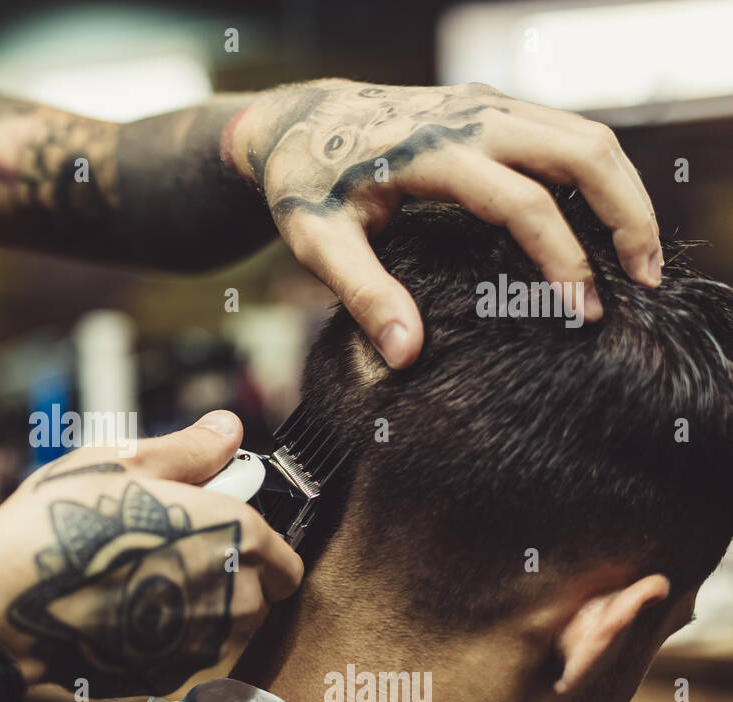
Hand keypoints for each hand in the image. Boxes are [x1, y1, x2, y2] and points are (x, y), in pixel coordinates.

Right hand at [0, 411, 303, 697]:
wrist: (0, 602)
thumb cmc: (60, 523)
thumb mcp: (122, 463)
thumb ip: (190, 450)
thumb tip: (229, 430)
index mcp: (235, 534)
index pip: (285, 555)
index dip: (253, 541)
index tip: (215, 531)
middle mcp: (232, 597)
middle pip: (259, 596)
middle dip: (229, 576)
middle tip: (168, 551)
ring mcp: (200, 646)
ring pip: (225, 631)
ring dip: (201, 610)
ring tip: (139, 582)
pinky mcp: (166, 679)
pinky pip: (185, 657)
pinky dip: (165, 641)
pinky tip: (120, 615)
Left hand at [223, 79, 661, 367]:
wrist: (299, 120)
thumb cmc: (305, 185)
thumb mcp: (317, 243)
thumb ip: (362, 295)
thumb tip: (407, 355)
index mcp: (431, 152)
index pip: (522, 202)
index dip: (562, 258)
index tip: (582, 312)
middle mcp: (471, 117)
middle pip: (582, 152)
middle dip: (626, 216)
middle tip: (644, 282)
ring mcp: (487, 105)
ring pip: (586, 136)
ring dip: (624, 192)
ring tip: (639, 259)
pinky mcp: (494, 108)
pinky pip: (566, 133)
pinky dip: (598, 177)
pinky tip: (603, 225)